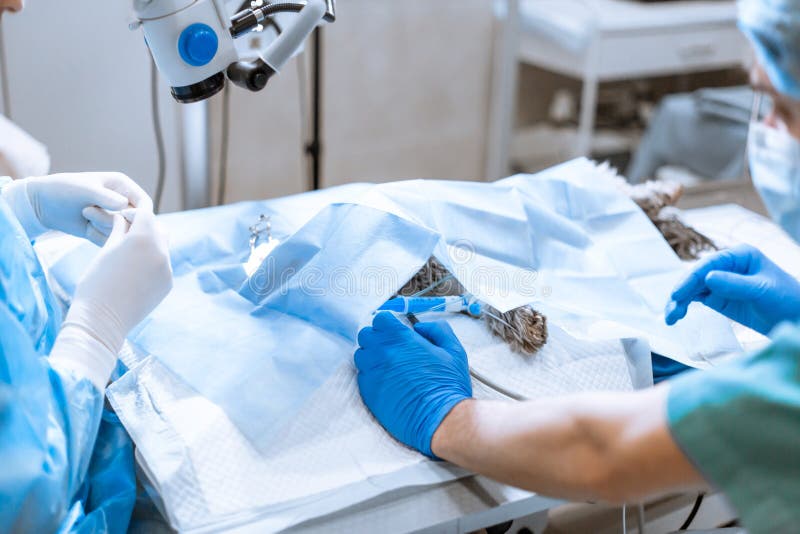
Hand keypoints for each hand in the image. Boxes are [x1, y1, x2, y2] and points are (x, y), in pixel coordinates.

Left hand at [4, 172, 149, 244]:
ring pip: (123, 232)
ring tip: (84, 214)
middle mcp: (122, 202)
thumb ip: (107, 198)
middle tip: (87, 211)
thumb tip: (126, 206)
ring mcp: (114, 218)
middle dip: (112, 219)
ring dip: (103, 226)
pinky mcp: (105, 232)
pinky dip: (99, 236)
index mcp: (122, 186)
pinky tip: (85, 227)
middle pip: (135, 221)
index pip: (144, 202)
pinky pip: (111, 240)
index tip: (124, 218)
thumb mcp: (85, 190)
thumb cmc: (63, 189)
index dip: (141, 213)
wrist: (42, 204)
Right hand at [64, 207, 172, 355]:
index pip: (144, 215)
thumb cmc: (95, 283)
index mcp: (143, 239)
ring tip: (130, 251)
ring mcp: (167, 269)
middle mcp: (160, 252)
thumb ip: (119, 231)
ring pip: (163, 248)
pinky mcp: (168, 284)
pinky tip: (136, 270)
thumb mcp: (106, 251)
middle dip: (145, 227)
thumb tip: (122, 218)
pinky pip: (163, 266)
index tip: (122, 217)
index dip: (132, 214)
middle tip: (127, 232)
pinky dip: (153, 262)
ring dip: (150, 245)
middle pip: (158, 229)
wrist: (102, 320)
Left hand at [355, 312, 471, 457]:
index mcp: (401, 340)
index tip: (395, 331)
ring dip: (371, 357)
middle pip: (366, 335)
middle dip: (378, 338)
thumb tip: (420, 327)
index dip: (388, 324)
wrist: (441, 420)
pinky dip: (370, 376)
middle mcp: (382, 354)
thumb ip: (436, 330)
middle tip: (392, 348)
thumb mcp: (454, 350)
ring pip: (361, 355)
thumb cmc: (448, 387)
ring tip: (388, 366)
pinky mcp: (368, 392)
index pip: (380, 319)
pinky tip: (387, 382)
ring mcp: (372, 373)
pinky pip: (361, 376)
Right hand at [665, 244, 799, 334]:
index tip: (678, 294)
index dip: (690, 278)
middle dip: (681, 293)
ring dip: (679, 302)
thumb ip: (734, 285)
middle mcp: (727, 266)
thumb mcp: (762, 290)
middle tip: (672, 312)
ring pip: (692, 289)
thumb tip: (706, 278)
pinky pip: (696, 299)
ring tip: (671, 319)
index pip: (709, 264)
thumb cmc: (787, 300)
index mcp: (739, 256)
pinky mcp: (718, 298)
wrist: (797, 319)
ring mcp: (721, 282)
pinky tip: (677, 316)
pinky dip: (685, 306)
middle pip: (695, 277)